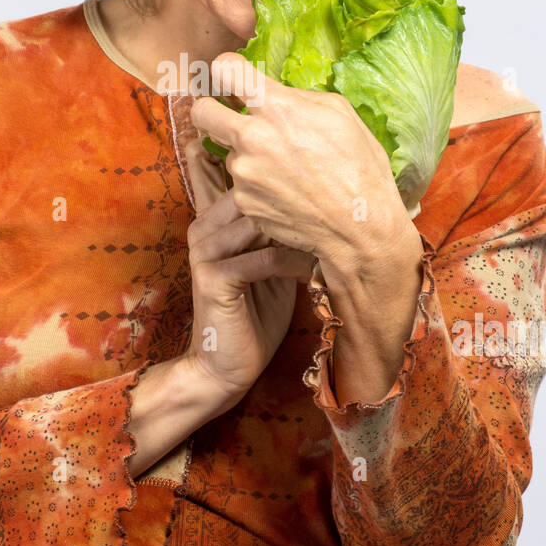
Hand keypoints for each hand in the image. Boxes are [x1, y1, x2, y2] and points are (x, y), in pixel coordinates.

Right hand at [182, 133, 315, 404]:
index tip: (328, 181)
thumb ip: (282, 230)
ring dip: (301, 229)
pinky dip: (296, 262)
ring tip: (336, 236)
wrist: (225, 365)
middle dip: (300, 200)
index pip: (248, 182)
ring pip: (260, 221)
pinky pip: (263, 258)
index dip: (286, 179)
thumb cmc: (257, 314)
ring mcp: (204, 251)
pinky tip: (318, 271)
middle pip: (255, 194)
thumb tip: (323, 197)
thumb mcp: (272, 263)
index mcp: (214, 219)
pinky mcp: (212, 278)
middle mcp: (204, 228)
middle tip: (340, 205)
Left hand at [190, 52, 415, 279]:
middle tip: (228, 116)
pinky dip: (257, 185)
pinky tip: (285, 191)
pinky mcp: (243, 202)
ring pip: (227, 152)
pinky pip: (240, 184)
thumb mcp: (338, 112)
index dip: (227, 68)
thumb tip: (272, 95)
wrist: (360, 225)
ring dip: (247, 155)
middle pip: (201, 111)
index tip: (234, 77)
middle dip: (211, 109)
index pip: (226, 69)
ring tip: (285, 168)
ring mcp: (243, 173)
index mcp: (276, 107)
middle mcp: (251, 138)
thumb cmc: (359, 165)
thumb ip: (296, 97)